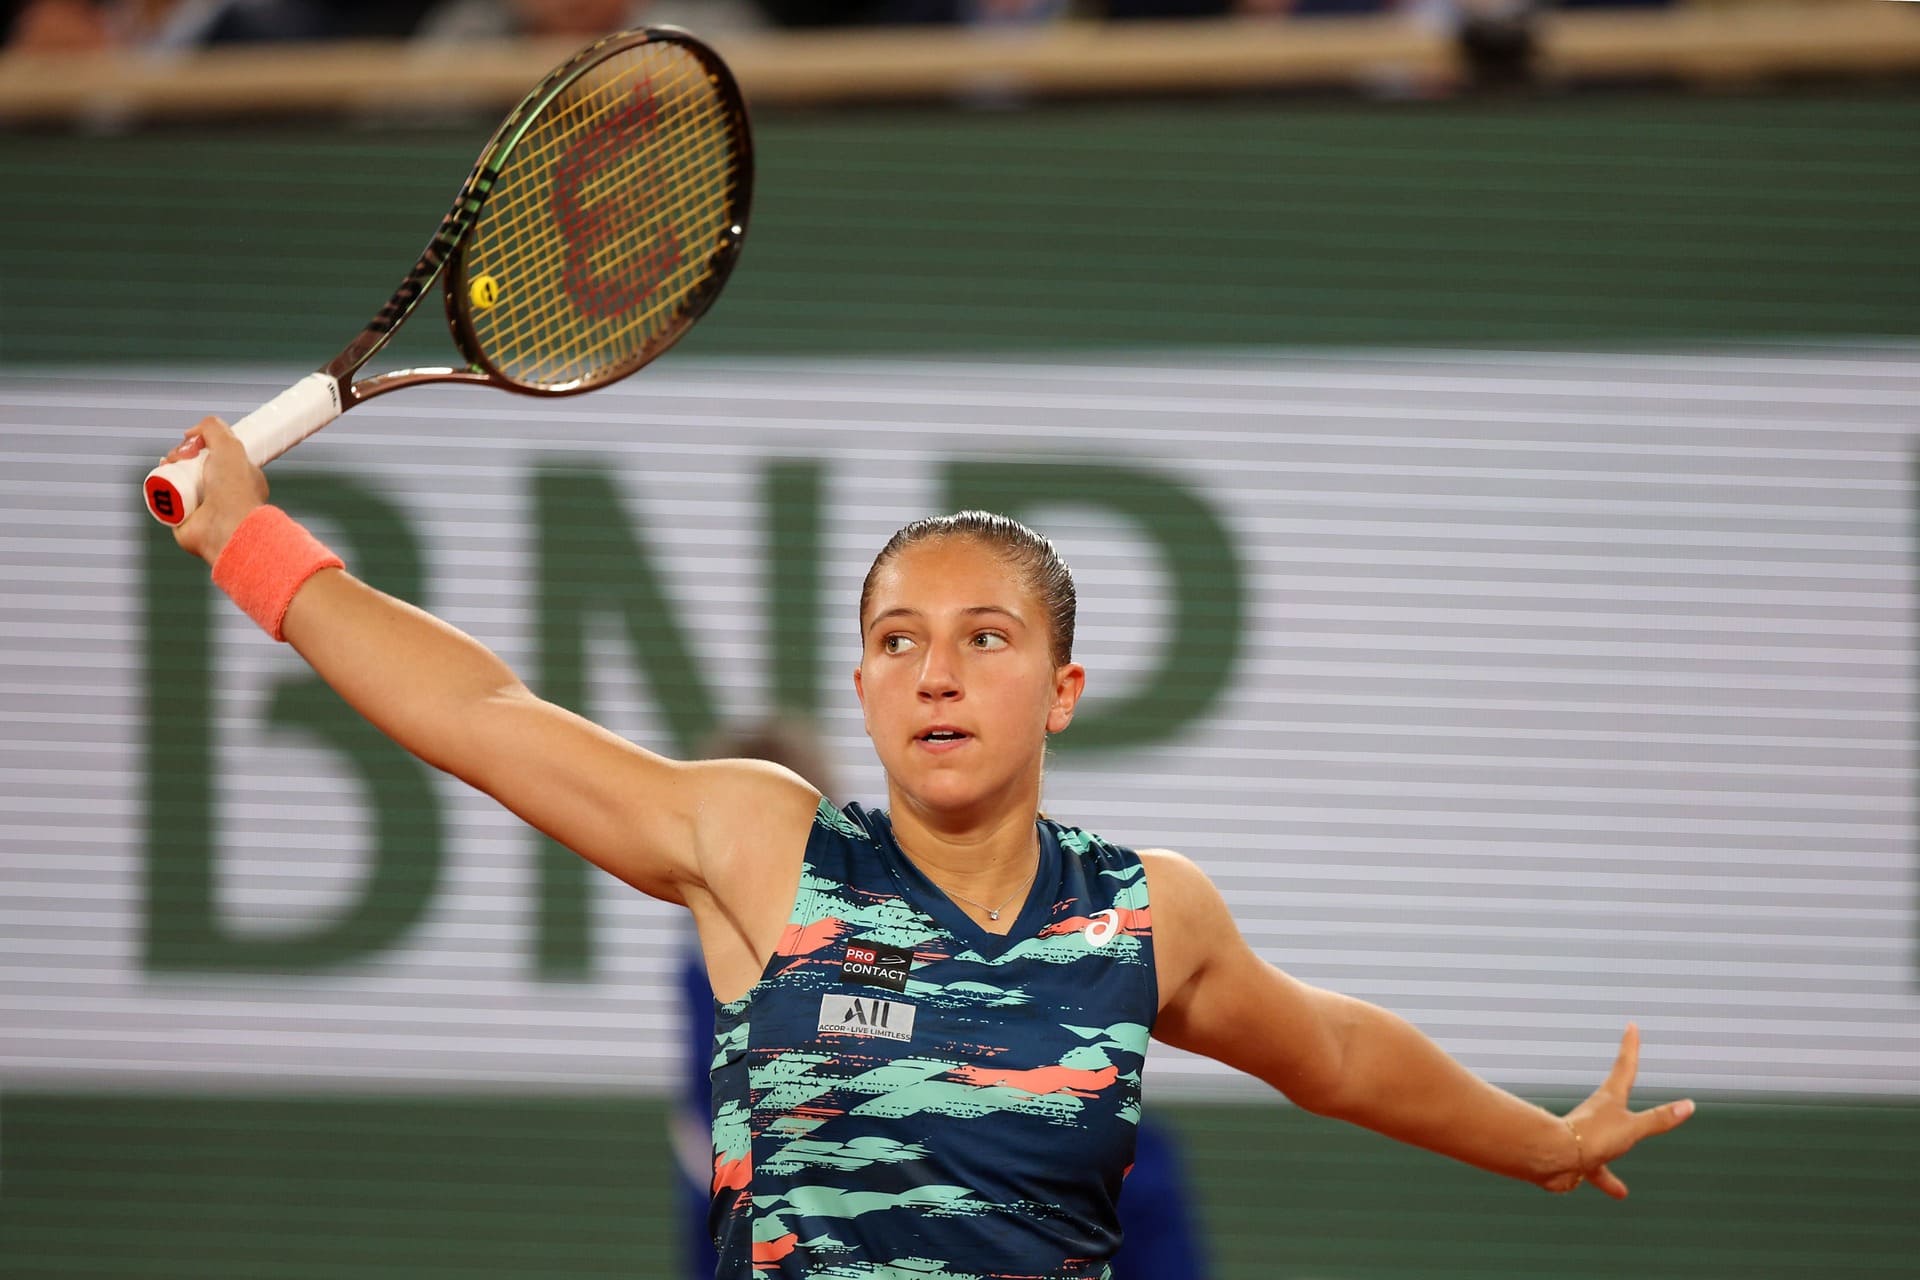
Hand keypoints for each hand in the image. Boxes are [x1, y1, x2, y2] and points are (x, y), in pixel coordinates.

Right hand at [160, 417, 268, 564]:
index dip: (202, 446)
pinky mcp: (183, 519)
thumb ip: (213, 428)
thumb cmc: (235, 490)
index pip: (218, 456)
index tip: (193, 442)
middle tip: (178, 455)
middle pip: (193, 466)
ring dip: (168, 470)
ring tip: (168, 465)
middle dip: (180, 456)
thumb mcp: (230, 446)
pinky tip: (161, 480)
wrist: (225, 528)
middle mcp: (223, 492)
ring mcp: (203, 507)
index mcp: (242, 477)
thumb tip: (191, 432)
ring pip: (178, 481)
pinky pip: (165, 500)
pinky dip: (159, 489)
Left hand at [1554, 1023, 1694, 1198]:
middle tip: (1627, 1068)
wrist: (1551, 1158)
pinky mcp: (1580, 1158)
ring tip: (1633, 1157)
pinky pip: (1597, 1170)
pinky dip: (1607, 1180)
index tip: (1631, 1025)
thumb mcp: (1632, 1128)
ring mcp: (1588, 1135)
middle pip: (1616, 1096)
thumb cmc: (1590, 1138)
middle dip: (1624, 1084)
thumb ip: (1659, 1119)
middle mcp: (1598, 1114)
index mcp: (1610, 1099)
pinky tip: (1617, 1192)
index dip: (1630, 1046)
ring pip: (1608, 1139)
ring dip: (1621, 1137)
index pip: (1625, 1066)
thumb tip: (1688, 1105)